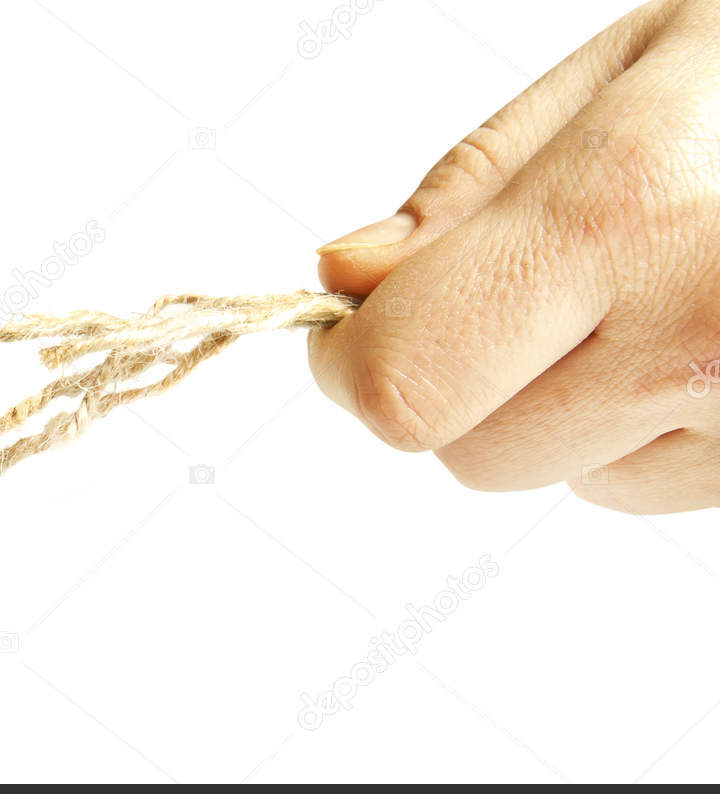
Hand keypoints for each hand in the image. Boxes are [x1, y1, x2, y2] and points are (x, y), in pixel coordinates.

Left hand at [310, 0, 719, 513]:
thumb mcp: (632, 68)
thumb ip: (470, 186)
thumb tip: (348, 278)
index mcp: (628, 215)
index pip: (405, 380)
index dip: (353, 359)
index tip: (356, 323)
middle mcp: (702, 339)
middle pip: (468, 450)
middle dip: (459, 377)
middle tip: (525, 285)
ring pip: (561, 474)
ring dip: (559, 403)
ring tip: (654, 285)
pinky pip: (648, 486)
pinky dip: (640, 427)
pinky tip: (703, 331)